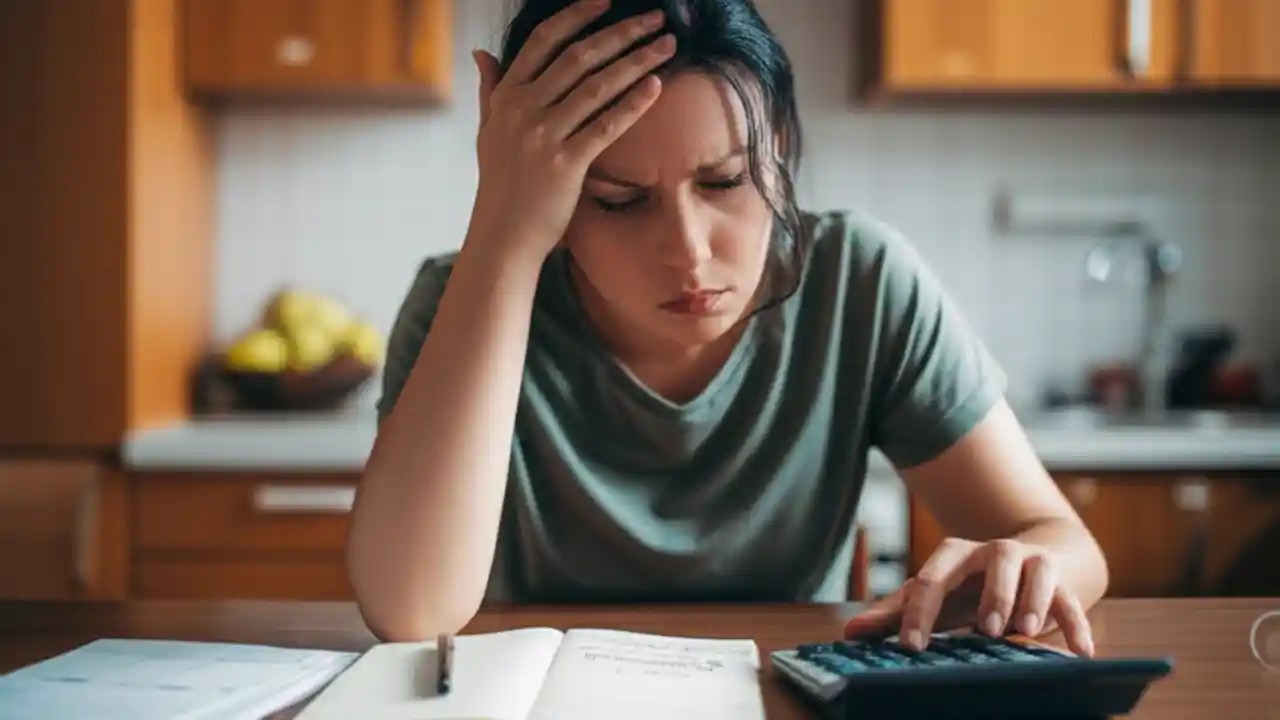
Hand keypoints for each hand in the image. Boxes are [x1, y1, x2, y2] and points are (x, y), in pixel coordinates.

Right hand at [467, 0, 674, 265]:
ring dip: (637, 60)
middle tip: (655, 19)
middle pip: (579, 56)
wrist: (502, 236)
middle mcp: (522, 110)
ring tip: (667, 45)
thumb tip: (482, 53)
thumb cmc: (501, 186)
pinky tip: (656, 86)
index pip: (544, 41)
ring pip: (597, 86)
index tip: (606, 1)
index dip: (577, 16)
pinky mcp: (565, 164)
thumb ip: (490, 90)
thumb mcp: (488, 132)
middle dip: (621, 33)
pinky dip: (632, 103)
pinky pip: (606, 125)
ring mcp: (542, 136)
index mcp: (505, 96)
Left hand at [844, 538, 1095, 656]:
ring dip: (1032, 600)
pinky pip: (1073, 599)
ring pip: (1036, 570)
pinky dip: (1077, 624)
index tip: (911, 646)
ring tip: (1025, 630)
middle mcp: (994, 551)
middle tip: (984, 629)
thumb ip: (896, 613)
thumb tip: (850, 633)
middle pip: (993, 558)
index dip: (919, 613)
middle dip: (990, 593)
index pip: (931, 579)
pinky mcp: (1065, 580)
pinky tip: (1079, 652)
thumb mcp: (937, 596)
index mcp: (954, 556)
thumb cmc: (974, 585)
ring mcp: (1033, 561)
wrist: (1038, 556)